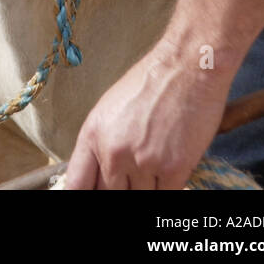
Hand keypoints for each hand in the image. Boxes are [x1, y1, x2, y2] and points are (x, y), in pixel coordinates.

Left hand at [65, 41, 232, 189]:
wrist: (186, 66)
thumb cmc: (151, 81)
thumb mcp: (111, 108)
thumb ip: (103, 143)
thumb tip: (102, 174)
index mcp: (93, 134)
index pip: (78, 184)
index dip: (87, 195)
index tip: (98, 192)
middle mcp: (113, 152)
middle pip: (111, 194)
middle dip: (123, 187)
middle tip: (137, 169)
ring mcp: (143, 163)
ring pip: (140, 197)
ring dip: (148, 186)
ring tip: (157, 160)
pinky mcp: (173, 169)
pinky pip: (165, 195)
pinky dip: (168, 186)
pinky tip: (171, 166)